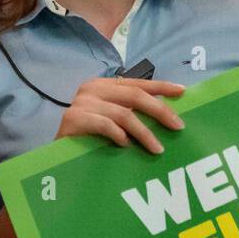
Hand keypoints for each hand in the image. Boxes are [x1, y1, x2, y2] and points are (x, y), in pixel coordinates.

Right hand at [55, 77, 184, 152]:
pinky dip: (120, 136)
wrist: (56, 155)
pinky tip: (127, 146)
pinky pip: (105, 125)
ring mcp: (81, 102)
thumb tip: (167, 116)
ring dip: (144, 133)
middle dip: (160, 111)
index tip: (182, 92)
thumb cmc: (89, 138)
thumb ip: (131, 113)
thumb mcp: (112, 120)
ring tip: (157, 149)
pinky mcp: (73, 118)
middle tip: (178, 127)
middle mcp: (92, 88)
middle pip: (135, 96)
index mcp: (104, 85)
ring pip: (124, 114)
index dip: (161, 87)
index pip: (137, 82)